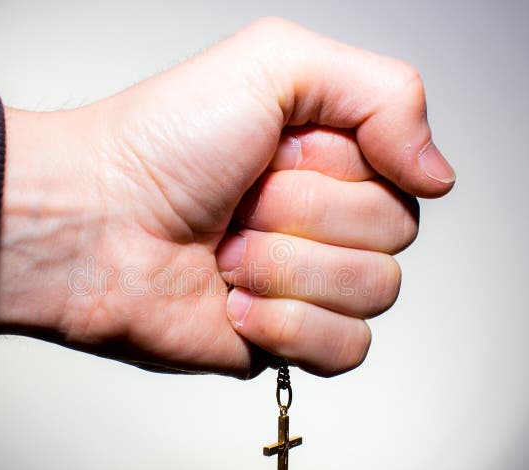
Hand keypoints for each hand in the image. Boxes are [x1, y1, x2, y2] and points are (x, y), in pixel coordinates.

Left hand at [0, 18, 454, 377]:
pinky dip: (288, 326)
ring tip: (226, 251)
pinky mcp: (285, 339)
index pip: (403, 173)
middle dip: (305, 215)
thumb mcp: (273, 63)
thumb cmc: (159, 144)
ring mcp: (306, 282)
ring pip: (376, 292)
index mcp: (332, 155)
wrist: (88, 224)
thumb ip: (384, 92)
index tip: (273, 152)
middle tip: (240, 202)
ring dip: (289, 269)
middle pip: (395, 234)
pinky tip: (234, 302)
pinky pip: (348, 348)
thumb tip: (440, 174)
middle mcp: (324, 217)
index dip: (337, 167)